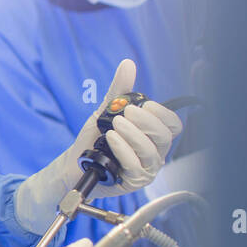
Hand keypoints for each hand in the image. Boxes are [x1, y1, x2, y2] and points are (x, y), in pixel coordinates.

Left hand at [71, 59, 182, 194]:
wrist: (73, 163)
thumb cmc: (94, 139)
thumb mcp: (105, 111)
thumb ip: (119, 91)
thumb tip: (128, 65)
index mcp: (153, 136)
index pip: (173, 125)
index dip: (162, 113)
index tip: (144, 105)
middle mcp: (154, 153)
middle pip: (165, 136)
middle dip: (145, 121)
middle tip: (125, 114)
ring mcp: (145, 169)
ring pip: (150, 151)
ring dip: (132, 134)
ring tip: (114, 125)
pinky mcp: (133, 182)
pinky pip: (135, 166)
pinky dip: (123, 149)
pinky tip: (111, 139)